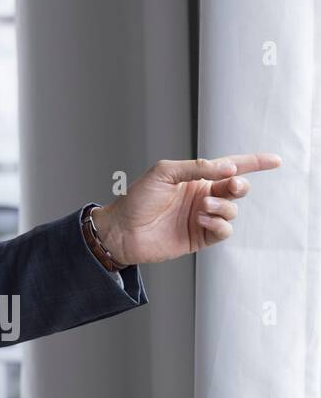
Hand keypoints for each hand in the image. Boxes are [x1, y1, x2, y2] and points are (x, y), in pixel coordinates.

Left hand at [92, 153, 281, 265]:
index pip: (230, 167)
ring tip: (202, 207)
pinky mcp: (201, 237)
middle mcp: (202, 195)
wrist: (123, 230)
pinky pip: (224, 230)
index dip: (254, 163)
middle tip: (230, 185)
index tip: (275, 160)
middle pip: (237, 188)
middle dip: (239, 185)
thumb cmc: (138, 199)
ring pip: (232, 209)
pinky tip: (201, 220)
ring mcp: (203, 216)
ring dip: (223, 206)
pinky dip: (219, 223)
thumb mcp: (164, 173)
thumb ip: (196, 168)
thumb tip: (228, 167)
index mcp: (195, 177)